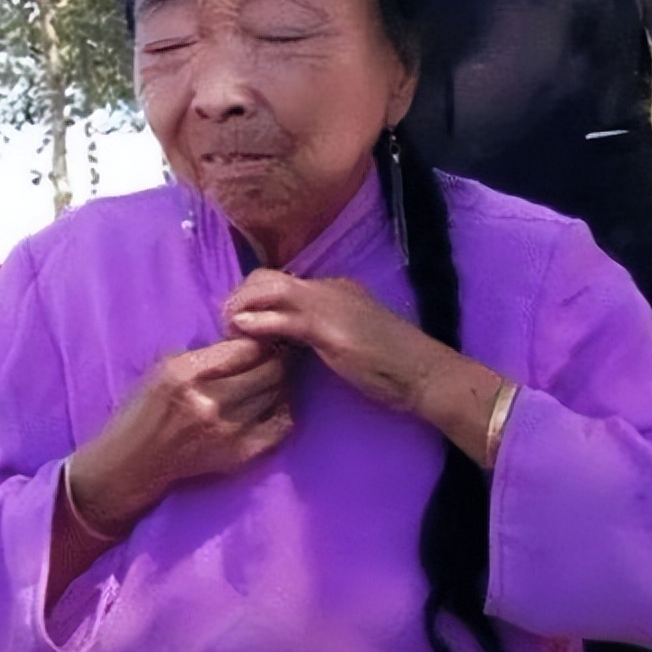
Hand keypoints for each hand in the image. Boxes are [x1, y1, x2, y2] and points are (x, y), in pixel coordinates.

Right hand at [68, 337, 292, 536]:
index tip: (263, 336)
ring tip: (272, 376)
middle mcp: (209, 403)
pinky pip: (280, 425)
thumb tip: (248, 336)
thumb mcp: (164, 368)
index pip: (247, 348)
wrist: (130, 466)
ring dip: (279, 382)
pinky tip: (271, 403)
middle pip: (269, 370)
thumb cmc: (143, 410)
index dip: (261, 339)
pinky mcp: (238, 456)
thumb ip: (204, 353)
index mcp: (186, 374)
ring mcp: (226, 433)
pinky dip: (281, 409)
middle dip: (276, 357)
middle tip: (276, 353)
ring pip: (277, 394)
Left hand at [225, 269, 501, 462]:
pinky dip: (256, 322)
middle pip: (267, 277)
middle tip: (227, 327)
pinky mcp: (327, 327)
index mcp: (335, 290)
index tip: (240, 322)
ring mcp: (328, 304)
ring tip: (229, 330)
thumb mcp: (350, 341)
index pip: (281, 281)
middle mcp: (329, 288)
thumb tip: (289, 341)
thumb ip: (321, 335)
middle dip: (240, 297)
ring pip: (268, 289)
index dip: (255, 297)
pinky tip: (243, 334)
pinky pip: (281, 316)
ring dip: (241, 306)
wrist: (424, 373)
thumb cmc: (393, 366)